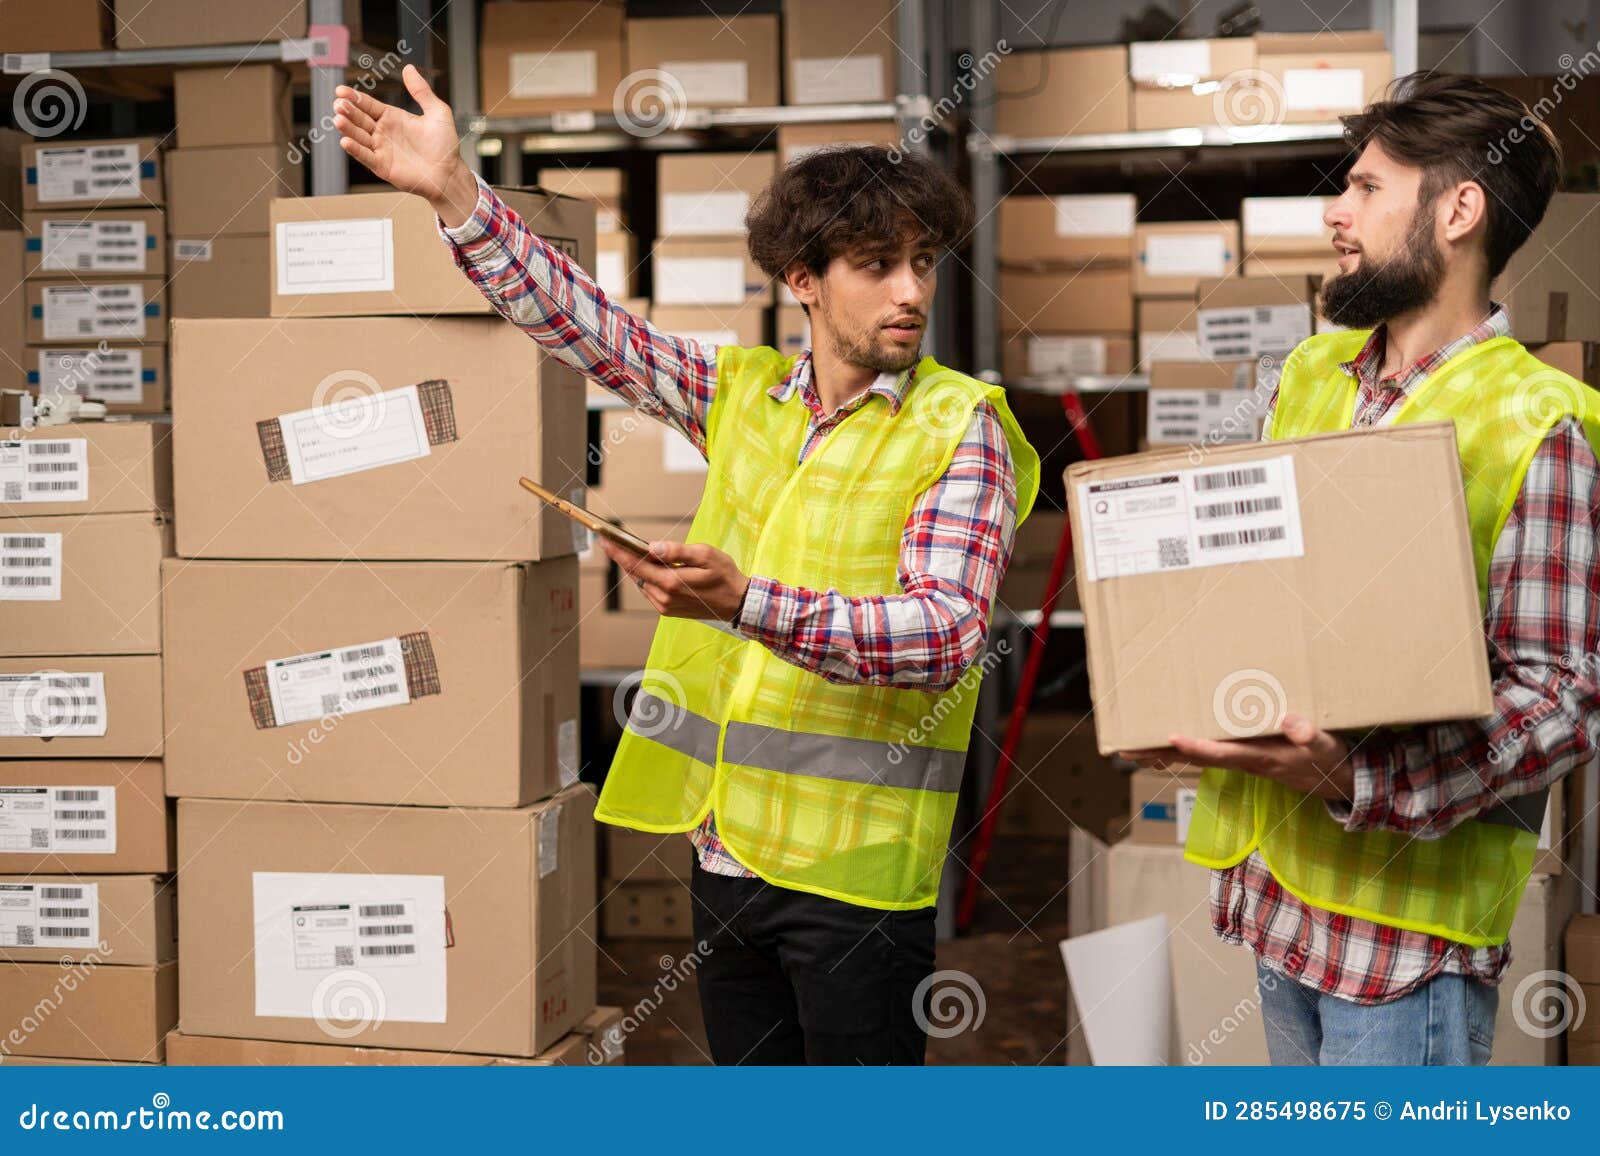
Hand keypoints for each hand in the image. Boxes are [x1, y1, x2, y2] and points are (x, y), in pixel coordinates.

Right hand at [333, 64, 477, 226]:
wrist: (450, 173)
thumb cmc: (445, 146)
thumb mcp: (437, 112)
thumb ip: (421, 91)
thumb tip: (409, 68)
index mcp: (393, 117)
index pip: (368, 105)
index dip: (355, 98)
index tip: (341, 91)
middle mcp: (383, 132)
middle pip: (360, 119)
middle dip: (348, 111)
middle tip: (339, 104)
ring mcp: (382, 149)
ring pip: (359, 136)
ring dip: (348, 128)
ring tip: (338, 119)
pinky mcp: (383, 166)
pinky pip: (366, 157)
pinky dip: (355, 150)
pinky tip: (345, 141)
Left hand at [601, 538, 750, 622]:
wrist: (738, 604)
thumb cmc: (725, 577)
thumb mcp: (706, 555)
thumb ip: (677, 551)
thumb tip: (653, 547)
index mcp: (672, 582)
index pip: (637, 565)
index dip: (619, 552)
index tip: (605, 541)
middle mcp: (664, 597)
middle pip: (635, 574)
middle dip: (622, 558)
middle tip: (610, 543)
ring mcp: (665, 606)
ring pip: (641, 583)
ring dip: (634, 568)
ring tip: (626, 552)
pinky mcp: (668, 610)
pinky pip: (649, 591)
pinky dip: (645, 578)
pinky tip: (647, 567)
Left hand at [1120, 713, 1354, 800]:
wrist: (1335, 781)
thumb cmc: (1328, 759)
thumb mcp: (1325, 746)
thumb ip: (1309, 735)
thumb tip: (1291, 721)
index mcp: (1259, 757)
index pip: (1221, 753)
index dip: (1196, 746)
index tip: (1170, 736)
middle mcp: (1241, 761)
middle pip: (1193, 759)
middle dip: (1160, 754)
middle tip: (1125, 750)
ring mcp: (1239, 761)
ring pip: (1193, 758)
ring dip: (1161, 754)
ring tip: (1128, 750)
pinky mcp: (1241, 757)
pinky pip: (1203, 754)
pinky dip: (1179, 750)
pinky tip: (1162, 747)